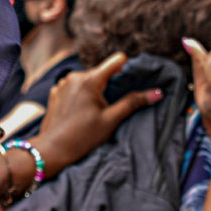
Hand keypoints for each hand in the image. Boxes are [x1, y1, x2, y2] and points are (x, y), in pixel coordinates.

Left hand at [31, 53, 164, 171]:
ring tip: (91, 112)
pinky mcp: (55, 92)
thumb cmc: (83, 137)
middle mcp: (74, 76)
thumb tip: (157, 93)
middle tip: (108, 107)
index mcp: (90, 79)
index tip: (129, 82)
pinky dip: (79, 95)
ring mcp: (62, 83)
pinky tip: (78, 113)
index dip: (126, 69)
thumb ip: (133, 103)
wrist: (52, 150)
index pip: (117, 60)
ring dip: (93, 90)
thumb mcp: (111, 120)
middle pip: (101, 72)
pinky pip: (73, 87)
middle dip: (108, 85)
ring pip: (87, 80)